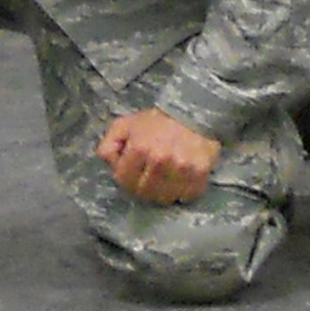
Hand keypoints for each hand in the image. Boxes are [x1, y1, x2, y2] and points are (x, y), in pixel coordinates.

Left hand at [94, 107, 221, 205]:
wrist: (195, 112)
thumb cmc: (157, 121)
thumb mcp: (125, 125)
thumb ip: (109, 144)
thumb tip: (109, 164)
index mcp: (139, 148)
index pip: (124, 180)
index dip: (125, 178)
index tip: (132, 171)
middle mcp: (160, 160)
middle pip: (144, 193)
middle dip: (143, 187)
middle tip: (149, 177)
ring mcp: (182, 168)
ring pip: (165, 198)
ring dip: (163, 192)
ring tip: (165, 178)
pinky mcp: (200, 173)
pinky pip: (187, 196)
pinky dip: (183, 192)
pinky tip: (180, 180)